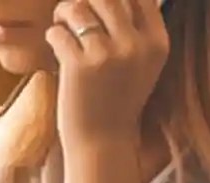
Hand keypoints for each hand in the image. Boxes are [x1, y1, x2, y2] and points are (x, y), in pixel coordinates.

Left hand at [46, 0, 168, 145]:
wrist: (103, 142)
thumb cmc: (118, 103)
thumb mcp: (142, 66)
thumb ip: (136, 34)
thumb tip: (113, 2)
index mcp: (156, 43)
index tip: (98, 4)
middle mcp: (135, 45)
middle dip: (85, 0)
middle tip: (72, 11)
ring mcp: (107, 55)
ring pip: (80, 8)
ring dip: (64, 11)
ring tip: (61, 23)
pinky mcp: (79, 66)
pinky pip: (59, 32)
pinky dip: (53, 34)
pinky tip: (54, 44)